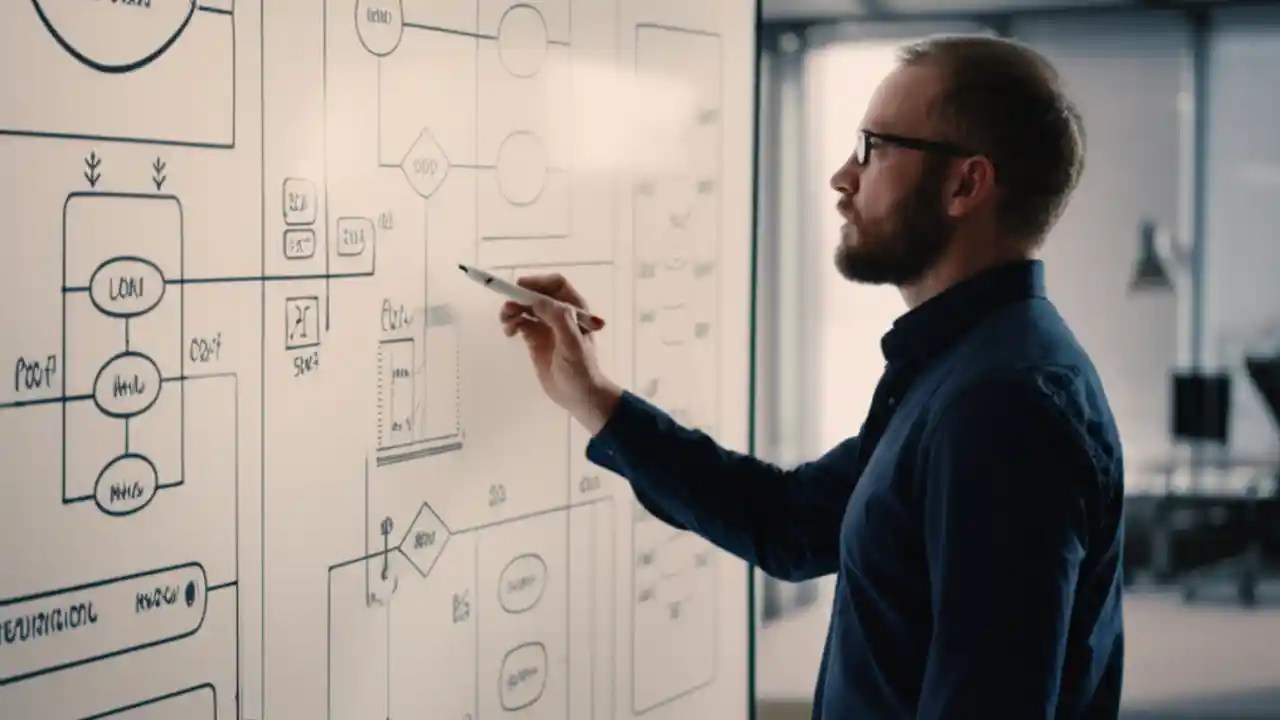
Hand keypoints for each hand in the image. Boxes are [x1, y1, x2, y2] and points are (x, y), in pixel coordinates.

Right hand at [499, 273, 620, 433]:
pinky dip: (512, 323)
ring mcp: (546, 326)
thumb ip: (558, 319)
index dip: (538, 282)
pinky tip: (509, 332)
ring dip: (513, 310)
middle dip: (520, 297)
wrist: (578, 395)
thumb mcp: (572, 343)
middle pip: (536, 294)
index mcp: (574, 309)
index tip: (520, 288)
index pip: (556, 285)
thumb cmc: (581, 369)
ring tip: (506, 322)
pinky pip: (520, 323)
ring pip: (525, 308)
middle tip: (507, 309)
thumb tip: (538, 300)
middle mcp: (559, 314)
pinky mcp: (535, 339)